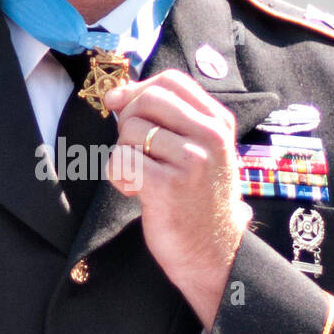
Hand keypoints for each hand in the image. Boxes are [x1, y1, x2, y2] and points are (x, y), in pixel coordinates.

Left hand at [104, 70, 251, 331]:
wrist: (214, 252)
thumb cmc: (197, 199)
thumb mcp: (198, 150)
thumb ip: (167, 119)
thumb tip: (115, 95)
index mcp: (218, 122)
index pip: (171, 81)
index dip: (139, 90)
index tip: (123, 110)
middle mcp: (210, 136)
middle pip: (146, 100)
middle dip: (128, 124)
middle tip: (136, 154)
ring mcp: (192, 160)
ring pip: (129, 131)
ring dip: (123, 156)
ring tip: (142, 179)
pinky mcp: (168, 185)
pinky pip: (121, 160)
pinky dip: (118, 177)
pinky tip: (135, 192)